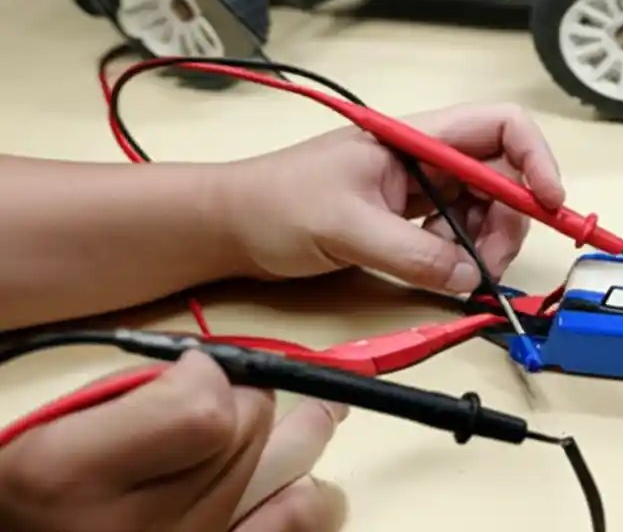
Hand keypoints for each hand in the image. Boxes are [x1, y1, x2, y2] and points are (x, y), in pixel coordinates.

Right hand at [0, 351, 347, 531]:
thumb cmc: (47, 480)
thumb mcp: (65, 421)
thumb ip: (144, 388)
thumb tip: (225, 369)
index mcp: (76, 475)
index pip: (203, 411)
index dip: (209, 376)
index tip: (192, 370)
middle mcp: (137, 530)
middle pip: (248, 435)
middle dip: (247, 398)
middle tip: (231, 394)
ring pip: (293, 481)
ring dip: (300, 440)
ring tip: (313, 416)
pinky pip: (295, 526)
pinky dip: (309, 498)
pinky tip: (304, 477)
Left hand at [221, 103, 563, 294]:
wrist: (229, 227)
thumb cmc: (274, 205)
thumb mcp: (346, 227)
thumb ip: (412, 252)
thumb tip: (469, 278)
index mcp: (415, 138)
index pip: (500, 126)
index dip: (535, 158)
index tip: (547, 203)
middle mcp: (426, 158)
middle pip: (502, 175)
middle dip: (510, 219)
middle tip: (490, 266)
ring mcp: (418, 189)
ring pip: (485, 210)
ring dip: (488, 245)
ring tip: (465, 277)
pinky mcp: (408, 219)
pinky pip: (458, 235)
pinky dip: (465, 257)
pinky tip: (446, 274)